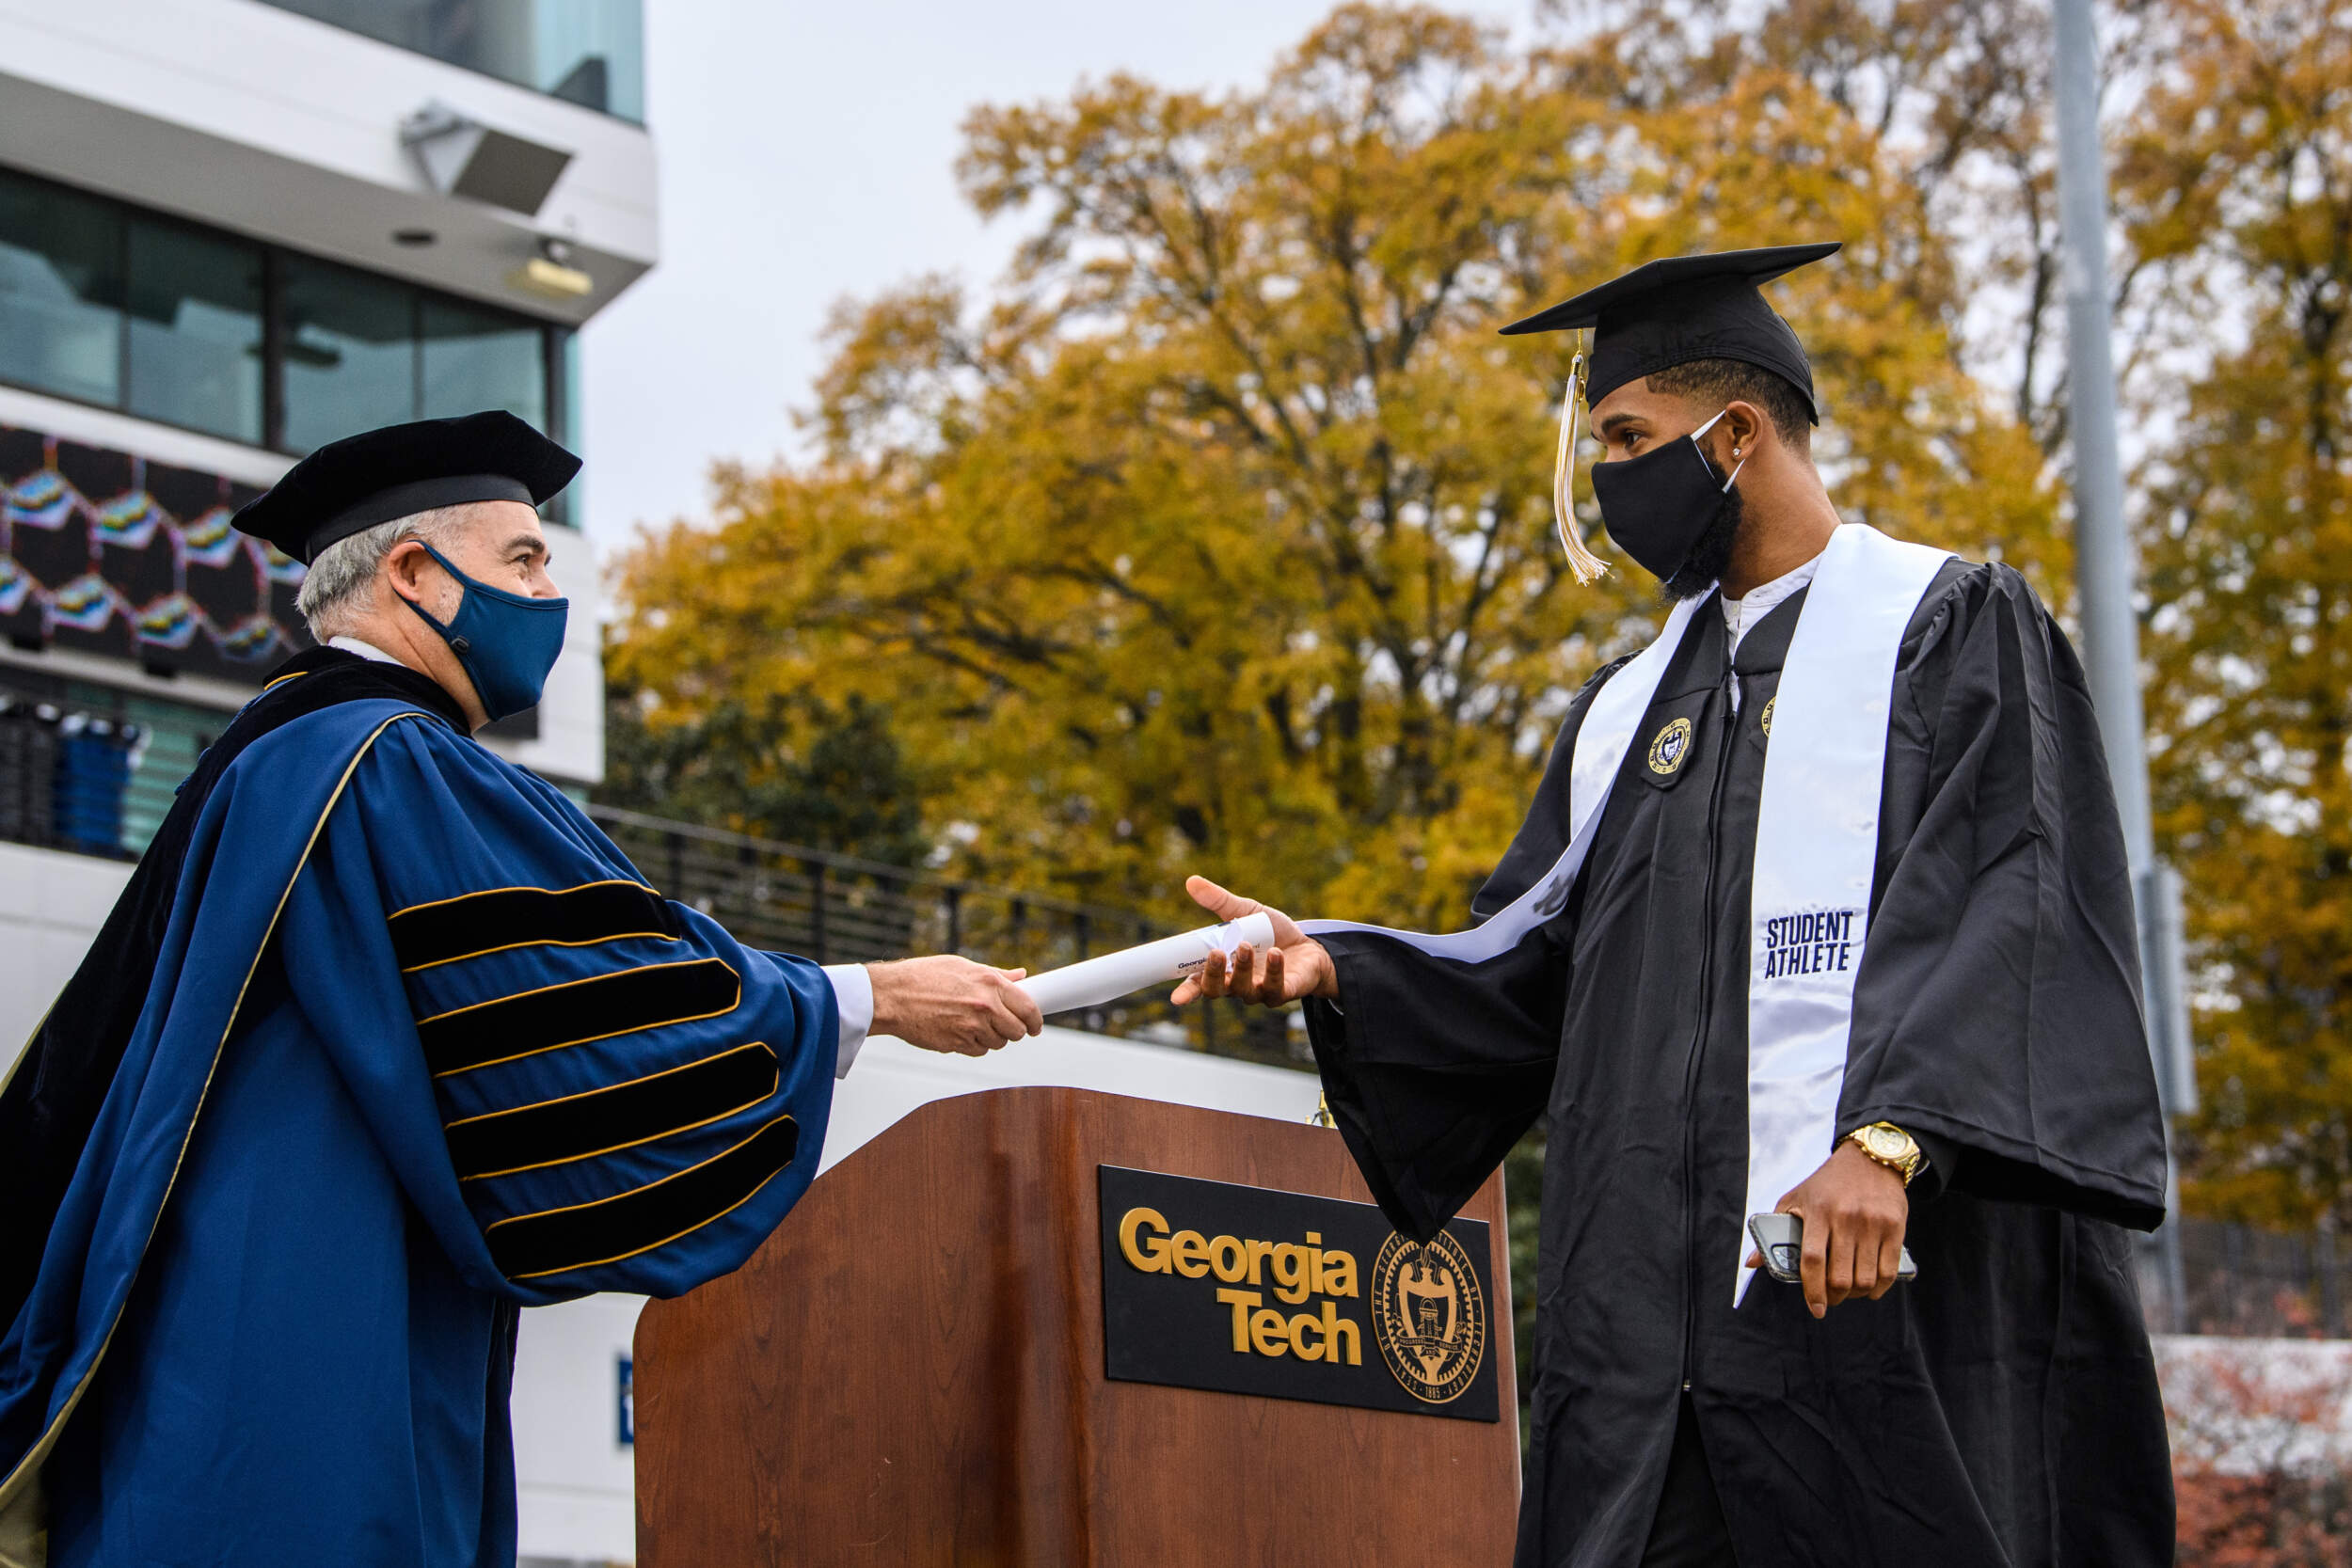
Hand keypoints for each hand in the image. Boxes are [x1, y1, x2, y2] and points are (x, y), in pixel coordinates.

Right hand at [865, 955, 1042, 1056]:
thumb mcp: (962, 966)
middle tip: (1004, 1025)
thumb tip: (1021, 976)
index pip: (1028, 1008)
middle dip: (1013, 1031)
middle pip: (1017, 1031)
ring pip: (997, 1043)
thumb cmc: (923, 977)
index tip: (1035, 1026)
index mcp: (990, 983)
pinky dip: (973, 1045)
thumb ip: (995, 974)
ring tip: (973, 1023)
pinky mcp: (957, 1044)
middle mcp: (985, 1006)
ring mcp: (971, 1027)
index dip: (1035, 1021)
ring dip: (991, 1038)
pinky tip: (960, 1031)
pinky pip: (977, 1051)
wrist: (892, 996)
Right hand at [1170, 875, 1338, 1005]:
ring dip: (1243, 968)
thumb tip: (1191, 882)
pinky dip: (1273, 970)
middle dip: (1213, 975)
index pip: (1198, 984)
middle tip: (1216, 953)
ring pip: (1244, 990)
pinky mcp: (1282, 992)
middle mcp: (1236, 985)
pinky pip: (1274, 988)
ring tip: (1245, 945)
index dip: (1187, 992)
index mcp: (1222, 969)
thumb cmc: (1271, 933)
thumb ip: (1219, 901)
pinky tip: (1275, 953)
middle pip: (1217, 990)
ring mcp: (1259, 992)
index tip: (1177, 997)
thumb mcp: (1244, 912)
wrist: (1309, 945)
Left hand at [1743, 1141, 1908, 1318]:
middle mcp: (1845, 1218)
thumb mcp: (1795, 1198)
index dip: (1813, 1291)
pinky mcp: (1895, 1227)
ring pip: (1865, 1278)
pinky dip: (1879, 1288)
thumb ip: (1775, 1229)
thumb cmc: (1826, 1183)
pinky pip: (1888, 1271)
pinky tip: (1871, 1289)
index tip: (1816, 1309)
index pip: (1812, 1261)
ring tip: (1850, 1293)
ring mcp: (1872, 1224)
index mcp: (1817, 1212)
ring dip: (1857, 1295)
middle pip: (1841, 1276)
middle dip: (1835, 1297)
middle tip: (1831, 1300)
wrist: (1869, 1159)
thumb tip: (1752, 1263)